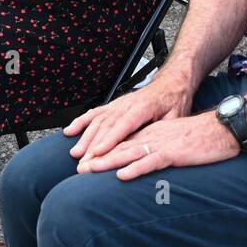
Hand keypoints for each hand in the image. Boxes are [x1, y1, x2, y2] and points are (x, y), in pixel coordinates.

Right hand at [65, 77, 193, 171]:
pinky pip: (94, 113)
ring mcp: (118, 104)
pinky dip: (81, 121)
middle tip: (83, 162)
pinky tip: (70, 131)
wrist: (171, 83)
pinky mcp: (114, 105)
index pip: (123, 126)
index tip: (97, 153)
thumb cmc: (174, 101)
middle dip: (92, 145)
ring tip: (75, 153)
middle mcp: (127, 104)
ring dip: (85, 137)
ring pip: (97, 121)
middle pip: (106, 126)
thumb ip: (163, 130)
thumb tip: (153, 148)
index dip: (109, 140)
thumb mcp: (176, 116)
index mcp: (143, 108)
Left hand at [79, 112, 238, 180]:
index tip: (84, 159)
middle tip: (77, 167)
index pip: (121, 140)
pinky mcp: (173, 152)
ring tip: (89, 170)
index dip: (101, 149)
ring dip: (108, 162)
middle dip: (97, 156)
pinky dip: (135, 168)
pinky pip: (151, 161)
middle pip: (119, 145)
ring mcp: (161, 143)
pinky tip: (122, 175)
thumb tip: (143, 157)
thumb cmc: (200, 136)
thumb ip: (158, 146)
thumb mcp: (174, 139)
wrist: (223, 128)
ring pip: (129, 152)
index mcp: (150, 131)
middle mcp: (151, 135)